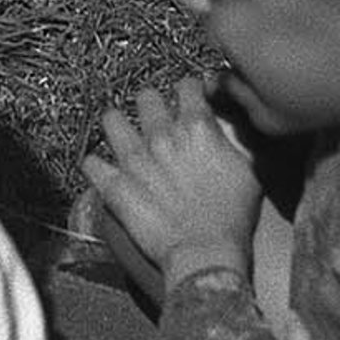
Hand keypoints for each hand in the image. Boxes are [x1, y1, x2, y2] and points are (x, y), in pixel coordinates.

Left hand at [79, 76, 262, 290]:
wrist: (207, 252)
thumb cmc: (232, 216)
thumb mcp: (248, 170)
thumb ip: (231, 142)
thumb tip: (223, 133)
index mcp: (196, 126)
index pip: (187, 86)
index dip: (189, 89)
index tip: (189, 97)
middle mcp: (162, 134)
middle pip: (147, 97)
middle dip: (152, 103)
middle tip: (157, 118)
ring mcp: (134, 159)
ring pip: (112, 120)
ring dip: (117, 125)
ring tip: (122, 133)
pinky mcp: (116, 186)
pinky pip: (91, 164)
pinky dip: (95, 165)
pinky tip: (102, 168)